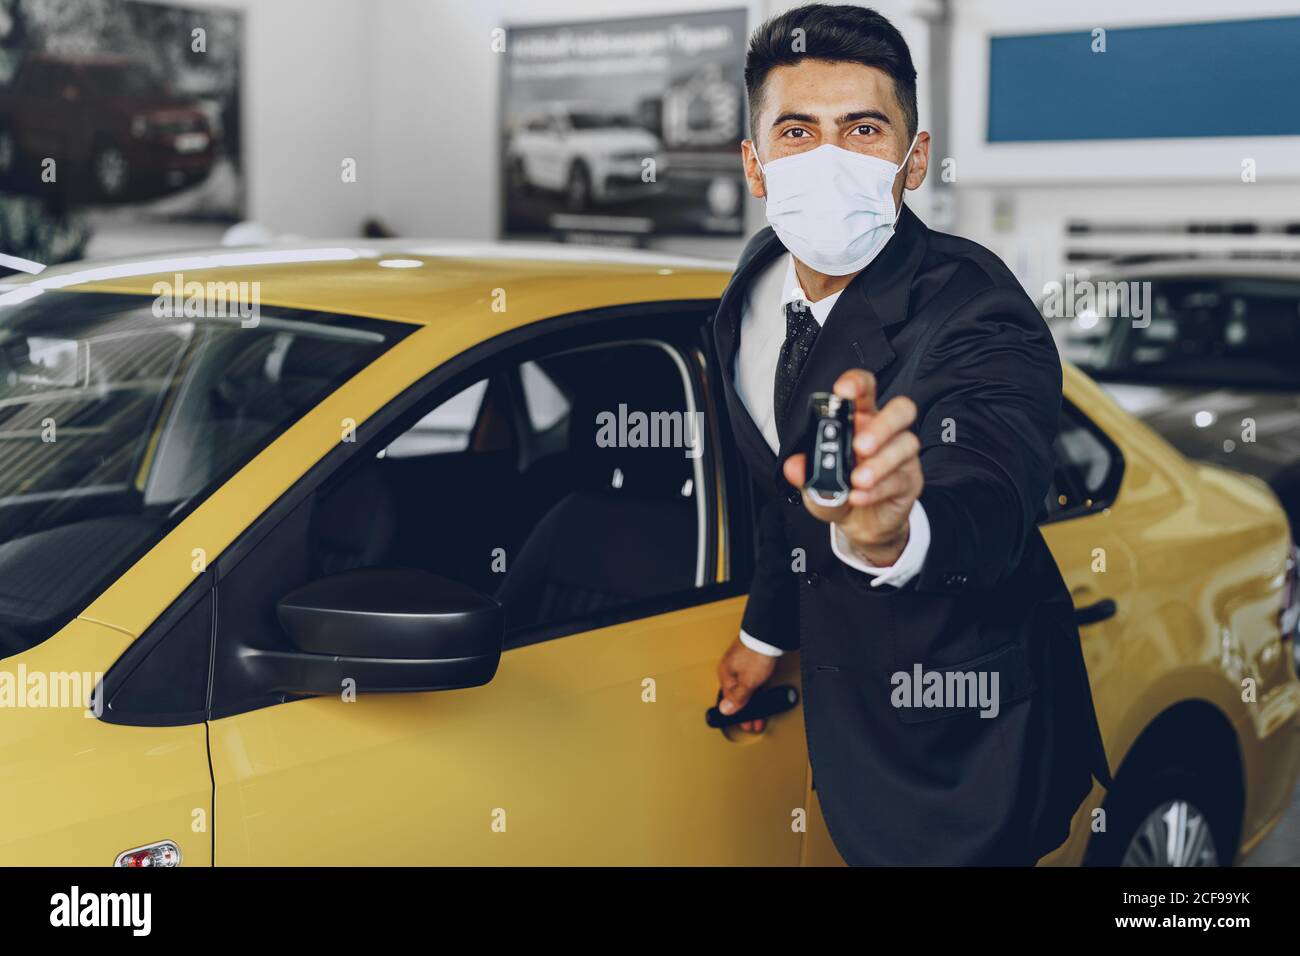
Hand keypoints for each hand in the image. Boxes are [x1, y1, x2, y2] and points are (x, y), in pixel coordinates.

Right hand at [716, 636, 776, 732]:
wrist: (769, 635)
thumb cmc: (756, 654)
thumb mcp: (747, 683)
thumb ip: (737, 698)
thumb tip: (724, 710)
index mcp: (725, 675)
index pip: (729, 700)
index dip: (738, 715)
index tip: (744, 724)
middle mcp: (731, 669)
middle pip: (738, 696)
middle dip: (746, 712)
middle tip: (753, 723)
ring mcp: (742, 665)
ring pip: (746, 689)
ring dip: (753, 703)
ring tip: (760, 714)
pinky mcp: (753, 661)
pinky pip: (753, 681)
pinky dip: (758, 692)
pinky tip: (763, 697)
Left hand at [783, 369, 922, 565]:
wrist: (861, 524)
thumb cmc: (840, 493)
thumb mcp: (815, 484)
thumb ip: (806, 474)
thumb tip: (794, 466)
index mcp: (860, 420)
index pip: (865, 390)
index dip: (858, 383)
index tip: (843, 390)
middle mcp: (886, 432)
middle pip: (901, 410)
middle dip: (882, 425)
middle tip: (860, 445)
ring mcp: (902, 455)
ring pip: (905, 445)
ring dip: (879, 464)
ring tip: (858, 481)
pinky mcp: (910, 480)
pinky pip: (900, 479)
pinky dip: (878, 489)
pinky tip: (859, 497)